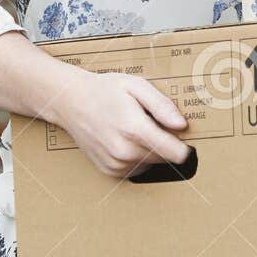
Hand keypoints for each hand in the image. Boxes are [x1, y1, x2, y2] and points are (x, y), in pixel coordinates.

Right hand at [54, 67, 192, 178]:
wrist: (70, 101)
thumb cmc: (105, 90)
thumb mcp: (137, 86)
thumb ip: (161, 106)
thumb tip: (182, 125)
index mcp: (135, 129)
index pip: (175, 153)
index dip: (185, 146)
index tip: (184, 136)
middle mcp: (125, 151)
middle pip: (165, 158)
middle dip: (165, 142)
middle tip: (151, 122)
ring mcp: (115, 164)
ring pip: (152, 164)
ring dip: (151, 150)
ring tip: (135, 129)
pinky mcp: (110, 171)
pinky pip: (137, 168)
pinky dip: (137, 157)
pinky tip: (126, 139)